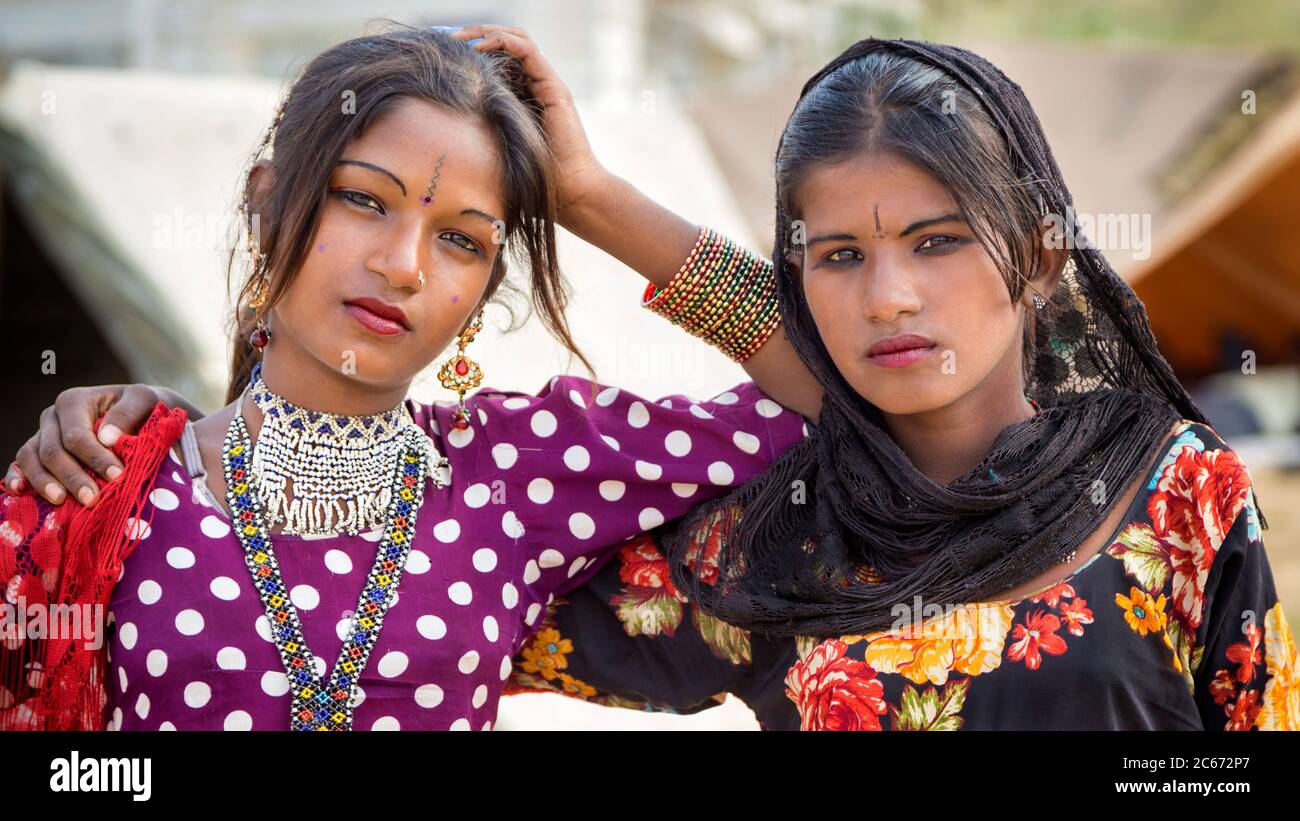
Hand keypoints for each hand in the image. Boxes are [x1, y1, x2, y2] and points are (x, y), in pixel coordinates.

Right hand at [5, 384, 189, 506]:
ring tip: (61, 501)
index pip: (77, 435)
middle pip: (52, 450)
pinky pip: (20, 464)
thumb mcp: (146, 400)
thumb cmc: (147, 408)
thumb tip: (107, 438)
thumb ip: (129, 413)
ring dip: (43, 482)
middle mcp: (52, 417)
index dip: (94, 457)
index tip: (116, 476)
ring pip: (30, 458)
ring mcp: (42, 435)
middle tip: (92, 499)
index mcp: (74, 402)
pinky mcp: (39, 452)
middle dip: (72, 476)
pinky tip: (21, 492)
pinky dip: (18, 477)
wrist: (145, 415)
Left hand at [452, 24, 609, 225]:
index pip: (498, 58)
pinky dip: (501, 41)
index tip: (442, 52)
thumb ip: (479, 129)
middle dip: (474, 34)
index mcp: (522, 96)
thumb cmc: (533, 181)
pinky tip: (478, 47)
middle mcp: (536, 86)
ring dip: (484, 32)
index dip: (471, 49)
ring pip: (516, 39)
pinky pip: (526, 50)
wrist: (570, 194)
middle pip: (506, 43)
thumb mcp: (495, 147)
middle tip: (446, 37)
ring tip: (458, 37)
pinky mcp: (554, 88)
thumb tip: (442, 123)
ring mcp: (547, 84)